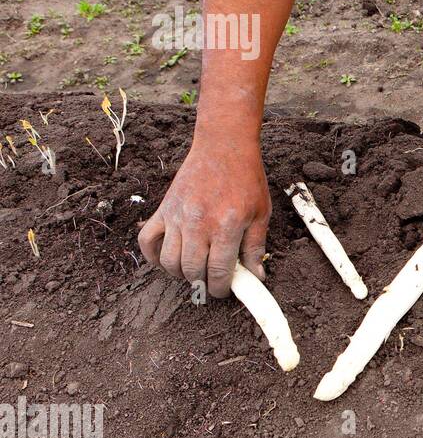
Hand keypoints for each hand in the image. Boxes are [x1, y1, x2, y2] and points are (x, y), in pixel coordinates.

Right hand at [138, 139, 270, 297]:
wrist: (224, 147)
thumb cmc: (246, 179)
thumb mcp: (260, 214)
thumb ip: (255, 248)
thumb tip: (255, 277)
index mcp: (226, 226)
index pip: (219, 271)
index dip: (222, 288)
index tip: (225, 290)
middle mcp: (198, 224)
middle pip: (192, 271)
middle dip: (203, 283)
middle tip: (211, 281)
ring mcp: (176, 217)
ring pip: (168, 261)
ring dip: (180, 273)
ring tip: (193, 270)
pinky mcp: (162, 210)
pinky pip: (146, 241)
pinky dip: (152, 257)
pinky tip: (168, 259)